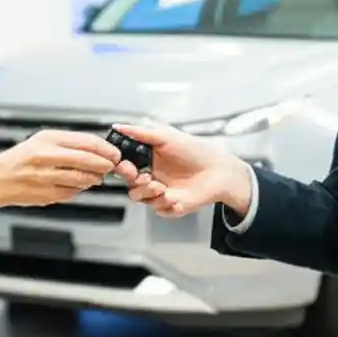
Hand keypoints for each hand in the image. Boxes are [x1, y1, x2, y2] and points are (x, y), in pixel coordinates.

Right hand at [0, 130, 140, 206]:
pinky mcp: (46, 194)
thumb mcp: (42, 141)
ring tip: (95, 176)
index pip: (86, 142)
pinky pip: (72, 192)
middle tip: (111, 166)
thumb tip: (97, 149)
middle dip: (105, 164)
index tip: (114, 153)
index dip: (105, 149)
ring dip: (94, 178)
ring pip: (82, 178)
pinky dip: (78, 189)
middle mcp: (46, 156)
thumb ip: (69, 144)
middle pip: (88, 160)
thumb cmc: (20, 159)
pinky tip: (76, 185)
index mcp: (48, 139)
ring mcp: (46, 177)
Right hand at [109, 123, 251, 217]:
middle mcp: (152, 176)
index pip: (125, 165)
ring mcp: (161, 192)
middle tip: (142, 176)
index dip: (121, 166)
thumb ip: (141, 133)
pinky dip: (164, 204)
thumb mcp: (167, 136)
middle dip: (133, 182)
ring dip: (147, 193)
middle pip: (129, 184)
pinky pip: (159, 209)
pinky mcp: (171, 206)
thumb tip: (118, 127)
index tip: (123, 164)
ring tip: (161, 187)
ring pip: (140, 198)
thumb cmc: (196, 150)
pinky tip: (174, 198)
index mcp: (148, 160)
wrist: (219, 169)